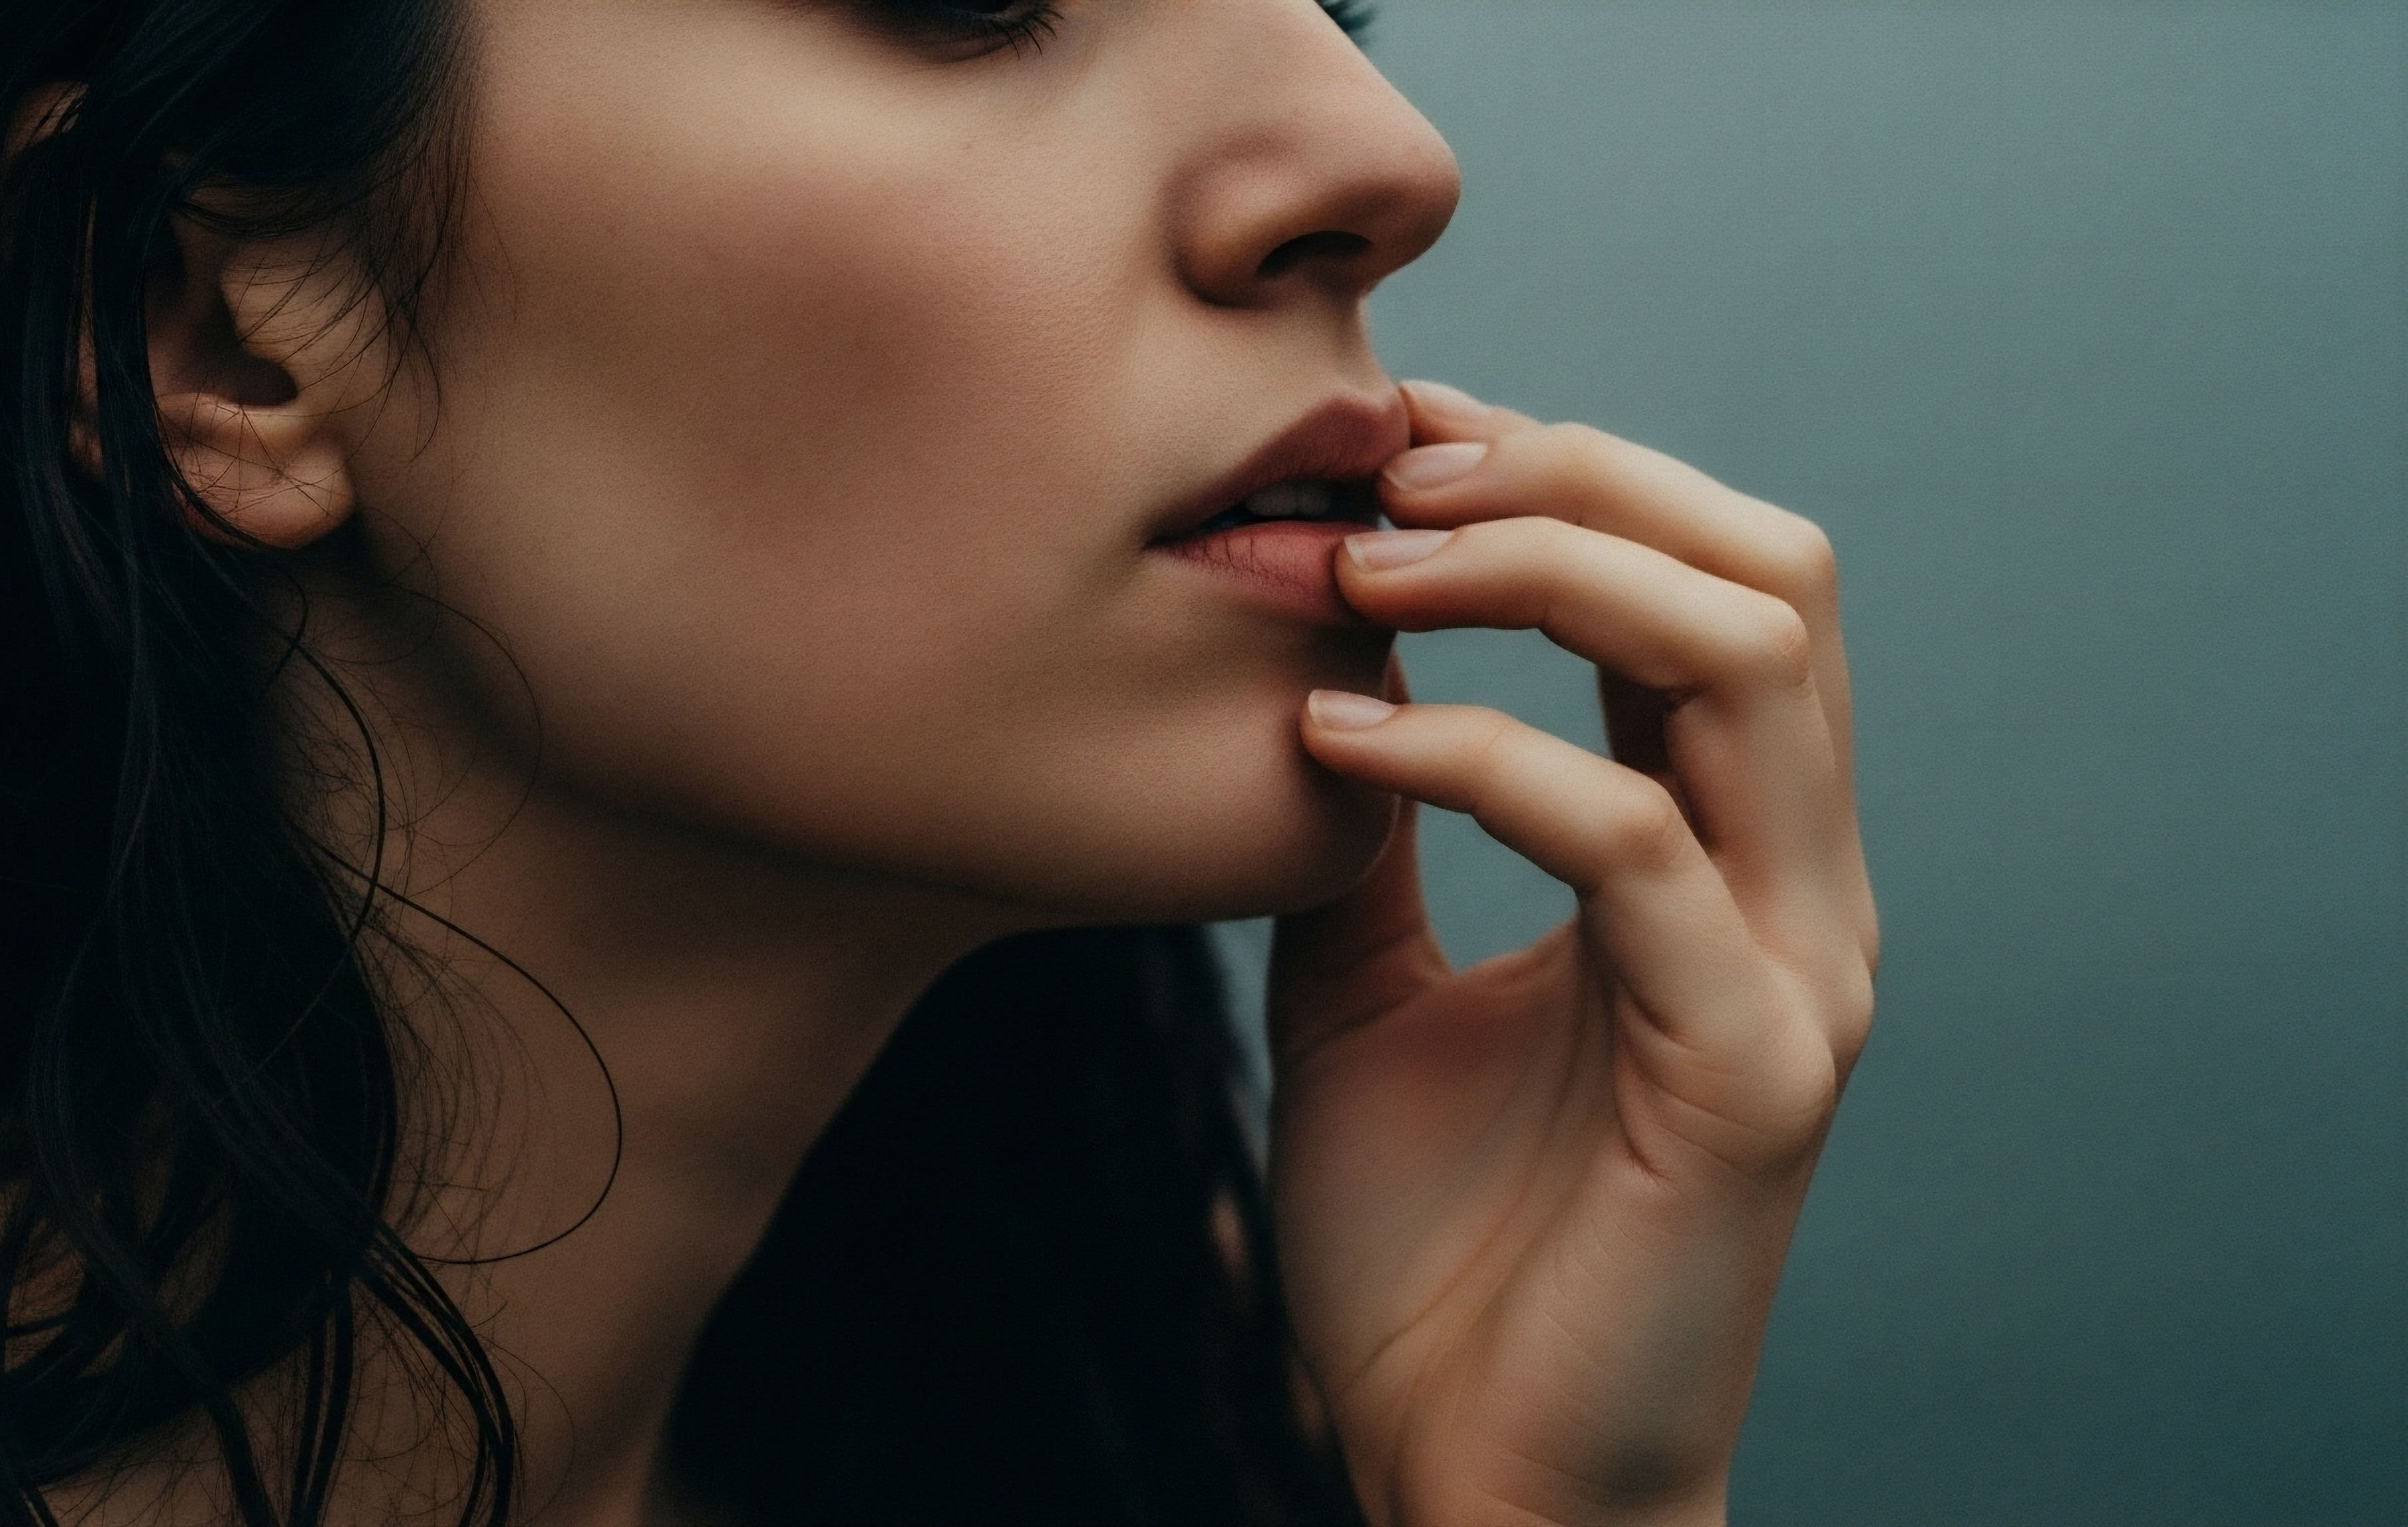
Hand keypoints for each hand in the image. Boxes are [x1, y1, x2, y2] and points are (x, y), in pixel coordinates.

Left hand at [1264, 382, 1876, 1526]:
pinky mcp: (1754, 1072)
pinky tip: (1336, 744)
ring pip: (1746, 661)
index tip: (1396, 433)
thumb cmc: (1431, 1242)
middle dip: (1579, 480)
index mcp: (1726, 855)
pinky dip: (1479, 759)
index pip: (1706, 584)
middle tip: (1392, 470)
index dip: (1566, 474)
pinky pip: (1632, 845)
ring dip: (1547, 573)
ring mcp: (1798, 974)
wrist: (1466, 1464)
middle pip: (1767, 570)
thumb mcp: (1366, 982)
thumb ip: (1377, 829)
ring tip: (1368, 571)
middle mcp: (1796, 888)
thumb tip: (1316, 663)